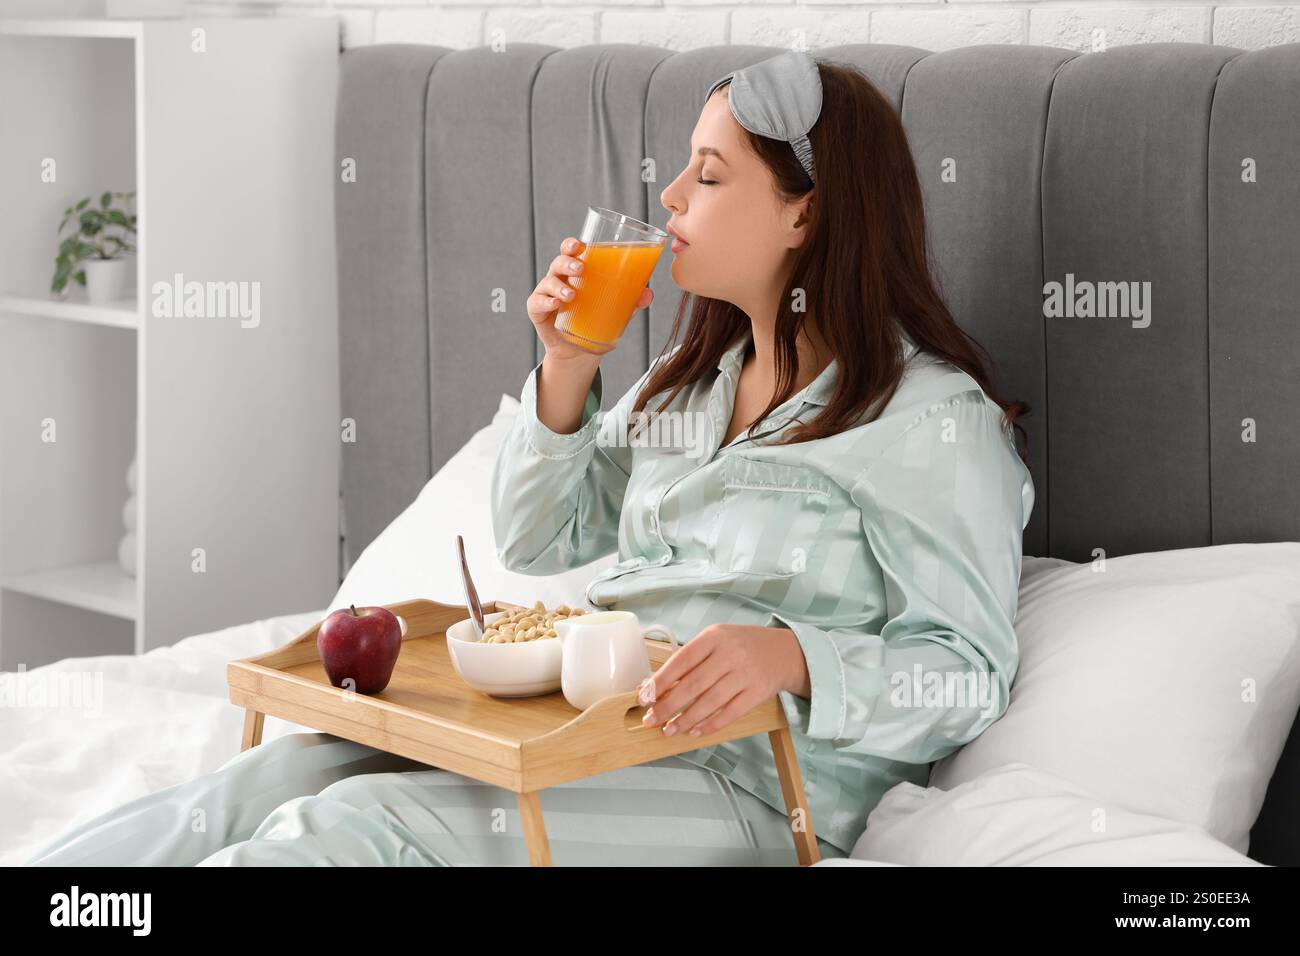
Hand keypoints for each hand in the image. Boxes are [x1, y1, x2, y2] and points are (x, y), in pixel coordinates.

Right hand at [528, 237, 653, 361]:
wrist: (578, 351)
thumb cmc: (596, 320)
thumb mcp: (616, 310)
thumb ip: (631, 300)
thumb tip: (648, 293)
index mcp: (576, 272)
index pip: (571, 251)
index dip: (572, 245)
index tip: (580, 245)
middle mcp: (559, 278)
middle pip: (558, 262)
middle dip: (568, 262)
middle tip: (581, 268)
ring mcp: (546, 294)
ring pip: (549, 282)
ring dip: (559, 286)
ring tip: (571, 295)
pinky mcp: (537, 311)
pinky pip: (537, 303)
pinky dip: (545, 302)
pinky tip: (555, 305)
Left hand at [637, 625, 808, 738]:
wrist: (785, 651)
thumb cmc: (741, 646)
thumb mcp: (716, 640)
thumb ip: (691, 659)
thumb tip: (659, 686)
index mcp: (715, 636)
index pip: (681, 660)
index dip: (660, 681)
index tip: (644, 697)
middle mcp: (730, 654)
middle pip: (693, 685)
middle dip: (668, 706)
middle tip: (651, 720)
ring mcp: (746, 674)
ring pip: (710, 702)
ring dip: (686, 720)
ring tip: (669, 730)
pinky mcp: (758, 692)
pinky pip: (730, 713)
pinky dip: (710, 725)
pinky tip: (695, 731)